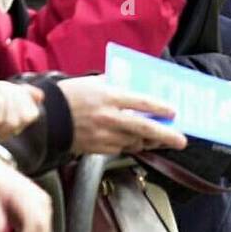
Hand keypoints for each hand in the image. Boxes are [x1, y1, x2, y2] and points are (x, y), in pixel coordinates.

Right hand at [58, 74, 188, 153]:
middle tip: (181, 140)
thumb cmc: (71, 96)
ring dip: (150, 142)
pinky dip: (131, 145)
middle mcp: (110, 117)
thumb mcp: (94, 83)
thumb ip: (115, 84)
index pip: (142, 103)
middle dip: (166, 136)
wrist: (49, 119)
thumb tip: (134, 85)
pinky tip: (137, 141)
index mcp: (109, 97)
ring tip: (161, 140)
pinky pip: (122, 148)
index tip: (174, 112)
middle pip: (144, 128)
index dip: (160, 108)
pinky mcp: (99, 148)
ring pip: (136, 142)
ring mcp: (105, 135)